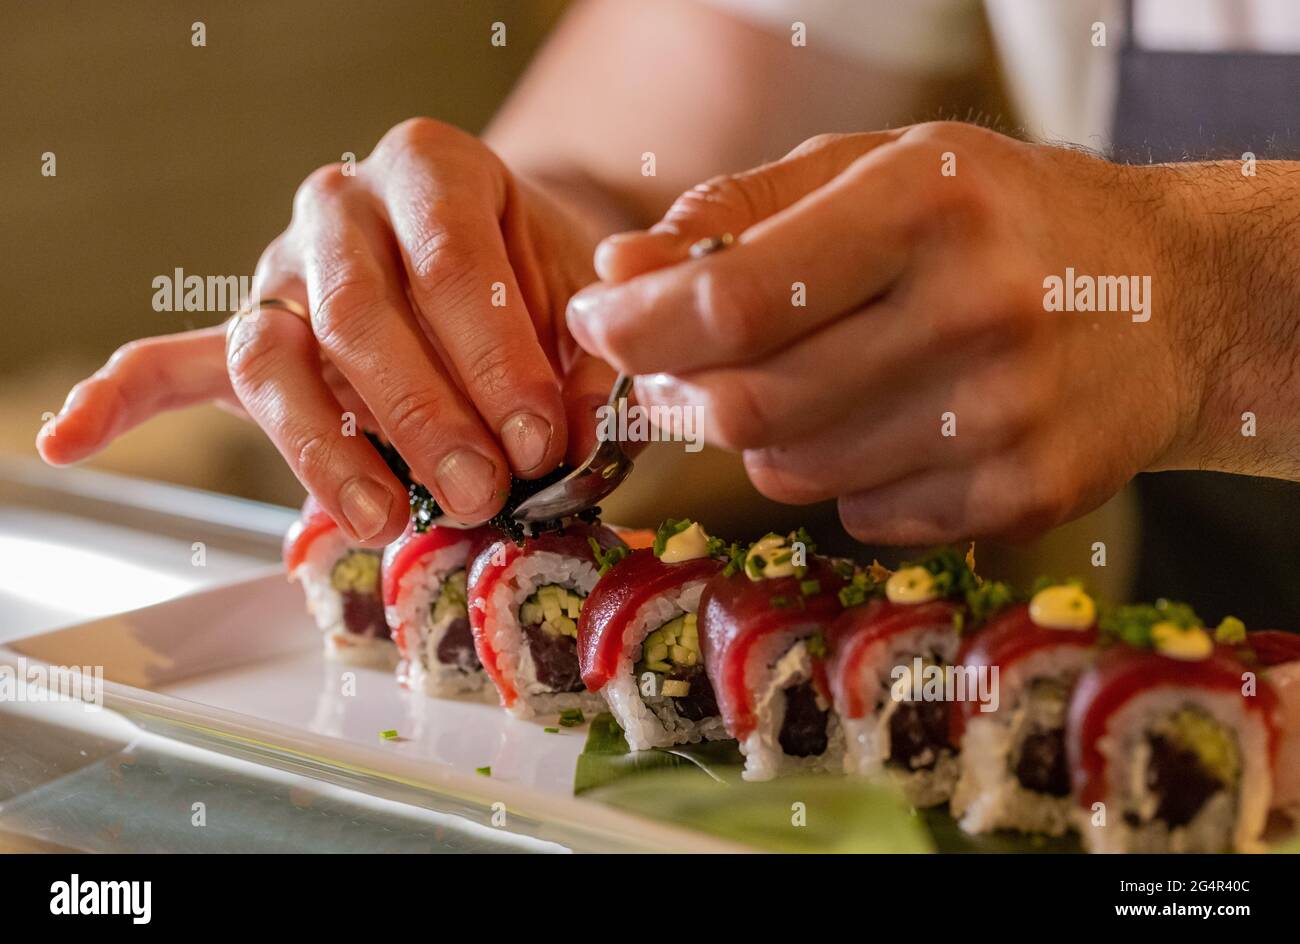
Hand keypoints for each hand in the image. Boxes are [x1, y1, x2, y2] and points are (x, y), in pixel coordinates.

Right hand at [38, 118, 616, 542]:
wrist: (500, 248)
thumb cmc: (539, 274)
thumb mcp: (581, 298)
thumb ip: (584, 362)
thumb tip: (567, 441)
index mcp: (430, 169)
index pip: (454, 265)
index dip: (498, 363)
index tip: (542, 442)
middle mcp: (342, 206)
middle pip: (359, 314)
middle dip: (423, 416)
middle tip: (478, 493)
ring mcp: (285, 269)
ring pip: (275, 355)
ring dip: (323, 447)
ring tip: (373, 518)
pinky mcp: (253, 332)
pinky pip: (173, 358)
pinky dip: (123, 399)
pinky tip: (69, 440)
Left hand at [568, 123, 1217, 544]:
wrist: (1176, 296)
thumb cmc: (1000, 217)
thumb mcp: (877, 167)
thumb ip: (737, 213)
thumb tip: (617, 272)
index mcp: (927, 206)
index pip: (735, 301)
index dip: (639, 326)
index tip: (599, 322)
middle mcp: (974, 313)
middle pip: (749, 407)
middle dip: (683, 395)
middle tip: (677, 369)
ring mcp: (1007, 420)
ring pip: (794, 473)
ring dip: (762, 436)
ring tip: (803, 380)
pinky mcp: (1027, 495)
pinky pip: (862, 516)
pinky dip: (843, 476)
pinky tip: (887, 422)